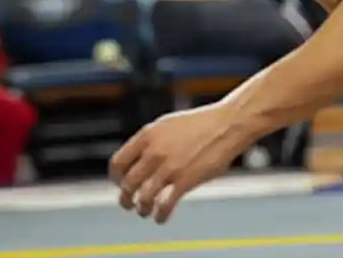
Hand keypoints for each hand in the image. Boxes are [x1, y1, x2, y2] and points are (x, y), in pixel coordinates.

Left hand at [109, 103, 251, 224]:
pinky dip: (159, 215)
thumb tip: (137, 158)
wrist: (226, 125)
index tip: (120, 183)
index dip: (116, 177)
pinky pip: (165, 205)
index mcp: (146, 136)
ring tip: (143, 211)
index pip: (118, 163)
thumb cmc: (198, 124)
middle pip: (127, 183)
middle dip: (125, 198)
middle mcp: (153, 152)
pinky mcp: (185, 181)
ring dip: (141, 209)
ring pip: (143, 197)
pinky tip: (160, 218)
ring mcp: (169, 167)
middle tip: (127, 204)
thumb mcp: (166, 125)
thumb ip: (150, 141)